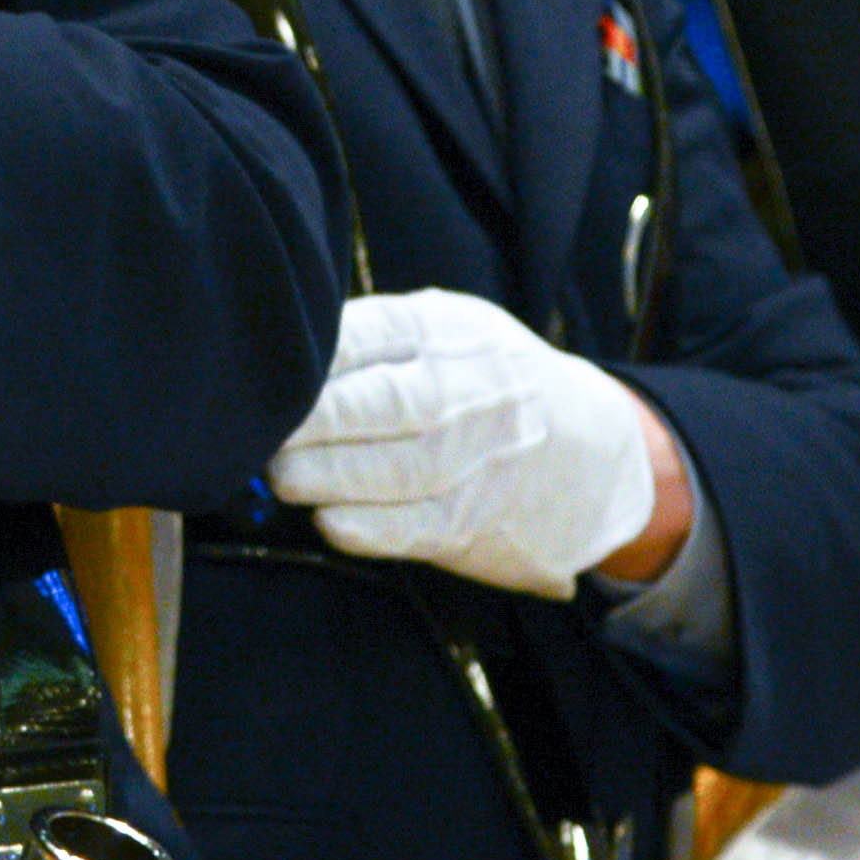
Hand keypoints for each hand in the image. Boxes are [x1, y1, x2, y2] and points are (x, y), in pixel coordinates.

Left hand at [268, 289, 673, 600]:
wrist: (598, 454)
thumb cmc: (491, 386)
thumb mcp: (452, 335)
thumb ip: (378, 339)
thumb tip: (278, 356)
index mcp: (454, 332)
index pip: (378, 333)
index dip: (317, 356)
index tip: (265, 371)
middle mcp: (475, 390)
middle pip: (389, 402)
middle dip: (316, 419)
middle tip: (261, 431)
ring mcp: (483, 458)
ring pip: (403, 468)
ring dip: (331, 475)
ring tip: (280, 475)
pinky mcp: (480, 520)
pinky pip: (422, 526)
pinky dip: (370, 527)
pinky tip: (328, 521)